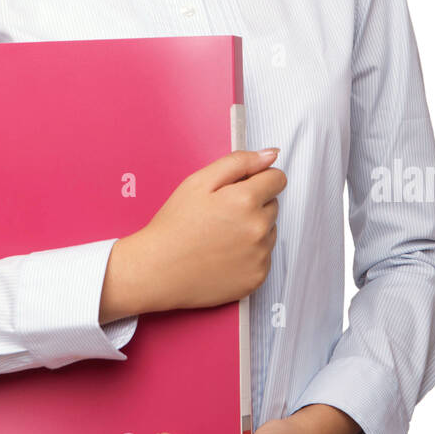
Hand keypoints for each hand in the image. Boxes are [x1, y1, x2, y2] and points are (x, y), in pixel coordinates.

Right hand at [133, 149, 286, 312]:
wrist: (158, 271)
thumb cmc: (174, 226)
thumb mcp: (198, 182)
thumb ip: (238, 163)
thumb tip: (270, 155)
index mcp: (246, 200)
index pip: (277, 179)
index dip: (258, 178)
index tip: (241, 187)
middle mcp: (258, 229)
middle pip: (273, 205)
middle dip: (254, 204)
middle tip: (222, 214)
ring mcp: (260, 256)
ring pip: (270, 231)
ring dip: (253, 229)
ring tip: (221, 236)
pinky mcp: (257, 278)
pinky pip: (264, 257)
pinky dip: (250, 254)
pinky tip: (224, 255)